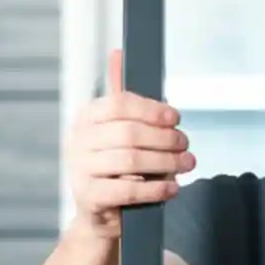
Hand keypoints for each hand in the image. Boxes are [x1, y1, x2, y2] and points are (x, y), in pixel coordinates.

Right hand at [66, 49, 195, 239]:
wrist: (100, 212)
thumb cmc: (115, 164)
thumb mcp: (119, 127)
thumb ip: (122, 95)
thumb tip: (118, 52)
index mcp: (86, 117)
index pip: (119, 103)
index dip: (152, 109)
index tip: (176, 118)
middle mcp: (78, 141)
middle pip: (129, 133)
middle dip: (165, 138)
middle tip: (186, 145)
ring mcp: (80, 170)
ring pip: (130, 160)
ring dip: (166, 162)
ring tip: (187, 164)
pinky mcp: (88, 197)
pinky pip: (127, 190)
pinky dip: (155, 188)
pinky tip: (172, 187)